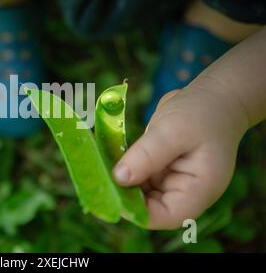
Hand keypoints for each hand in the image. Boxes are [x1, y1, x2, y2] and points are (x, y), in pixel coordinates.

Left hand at [113, 80, 248, 228]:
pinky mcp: (161, 169)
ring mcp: (173, 181)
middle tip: (100, 177)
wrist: (213, 95)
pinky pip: (139, 176)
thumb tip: (119, 179)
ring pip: (141, 193)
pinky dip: (125, 169)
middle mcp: (186, 190)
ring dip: (122, 182)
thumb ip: (147, 156)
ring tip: (100, 166)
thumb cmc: (200, 112)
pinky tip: (110, 158)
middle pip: (151, 207)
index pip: (167, 216)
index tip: (113, 194)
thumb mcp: (172, 131)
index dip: (139, 212)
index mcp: (199, 189)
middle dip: (126, 195)